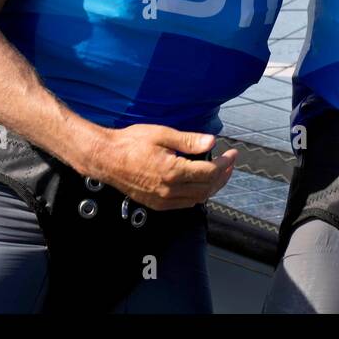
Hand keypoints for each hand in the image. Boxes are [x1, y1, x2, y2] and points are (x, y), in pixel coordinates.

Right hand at [95, 124, 236, 209]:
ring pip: (197, 199)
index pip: (209, 172)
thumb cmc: (131, 143)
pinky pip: (184, 204)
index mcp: (173, 171)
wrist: (106, 159)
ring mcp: (163, 200)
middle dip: (223, 176)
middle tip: (230, 163)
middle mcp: (169, 190)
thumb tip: (211, 141)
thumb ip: (188, 140)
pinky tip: (200, 185)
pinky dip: (197, 195)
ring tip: (220, 173)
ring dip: (212, 187)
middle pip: (207, 188)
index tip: (232, 154)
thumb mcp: (162, 134)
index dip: (225, 163)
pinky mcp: (156, 204)